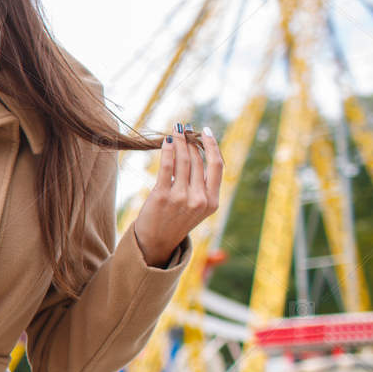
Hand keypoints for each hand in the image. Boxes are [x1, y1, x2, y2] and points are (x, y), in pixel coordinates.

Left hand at [131, 125, 222, 265]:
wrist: (155, 243)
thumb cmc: (175, 221)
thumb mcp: (196, 207)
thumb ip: (201, 186)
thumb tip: (195, 152)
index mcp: (212, 202)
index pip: (217, 166)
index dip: (212, 146)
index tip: (206, 132)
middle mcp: (199, 199)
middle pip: (198, 161)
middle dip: (191, 141)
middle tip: (185, 128)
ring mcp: (181, 198)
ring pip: (183, 161)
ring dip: (179, 142)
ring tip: (176, 131)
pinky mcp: (163, 196)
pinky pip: (167, 167)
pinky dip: (168, 151)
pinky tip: (166, 141)